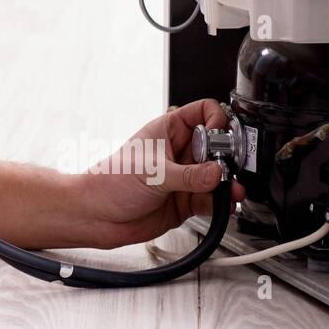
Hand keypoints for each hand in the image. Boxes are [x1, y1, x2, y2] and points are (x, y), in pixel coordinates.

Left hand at [75, 99, 246, 249]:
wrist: (97, 216)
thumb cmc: (111, 182)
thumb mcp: (153, 173)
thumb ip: (189, 175)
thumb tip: (218, 173)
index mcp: (168, 130)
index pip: (203, 113)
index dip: (217, 121)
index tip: (221, 139)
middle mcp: (179, 152)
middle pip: (217, 146)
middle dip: (227, 157)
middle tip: (227, 169)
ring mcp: (184, 177)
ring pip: (218, 175)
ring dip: (227, 183)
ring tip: (231, 192)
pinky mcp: (186, 201)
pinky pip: (212, 199)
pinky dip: (220, 203)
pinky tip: (221, 205)